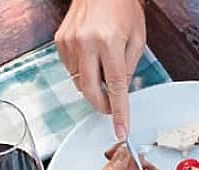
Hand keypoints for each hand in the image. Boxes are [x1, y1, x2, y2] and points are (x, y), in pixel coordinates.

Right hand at [55, 0, 145, 139]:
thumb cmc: (122, 7)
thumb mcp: (137, 38)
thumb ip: (129, 67)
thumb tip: (119, 93)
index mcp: (110, 41)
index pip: (115, 86)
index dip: (118, 112)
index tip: (120, 129)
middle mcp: (87, 42)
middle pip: (91, 91)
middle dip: (102, 104)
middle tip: (110, 107)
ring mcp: (70, 42)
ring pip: (80, 82)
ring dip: (93, 83)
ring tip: (103, 65)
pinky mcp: (60, 42)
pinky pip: (71, 69)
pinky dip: (82, 70)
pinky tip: (90, 56)